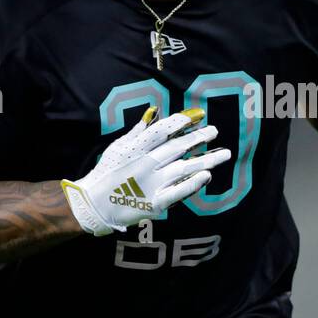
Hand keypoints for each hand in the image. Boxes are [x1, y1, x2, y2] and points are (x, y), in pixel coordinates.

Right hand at [60, 106, 230, 235]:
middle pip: (177, 147)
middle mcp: (146, 164)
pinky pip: (178, 192)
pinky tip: (208, 176)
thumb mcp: (118, 147)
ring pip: (184, 168)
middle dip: (198, 138)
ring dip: (206, 160)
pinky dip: (193, 184)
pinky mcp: (155, 203)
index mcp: (136, 149)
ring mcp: (152, 183)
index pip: (163, 131)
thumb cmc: (105, 173)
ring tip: (224, 153)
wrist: (92, 204)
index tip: (198, 115)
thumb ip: (138, 131)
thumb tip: (154, 112)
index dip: (182, 122)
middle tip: (215, 130)